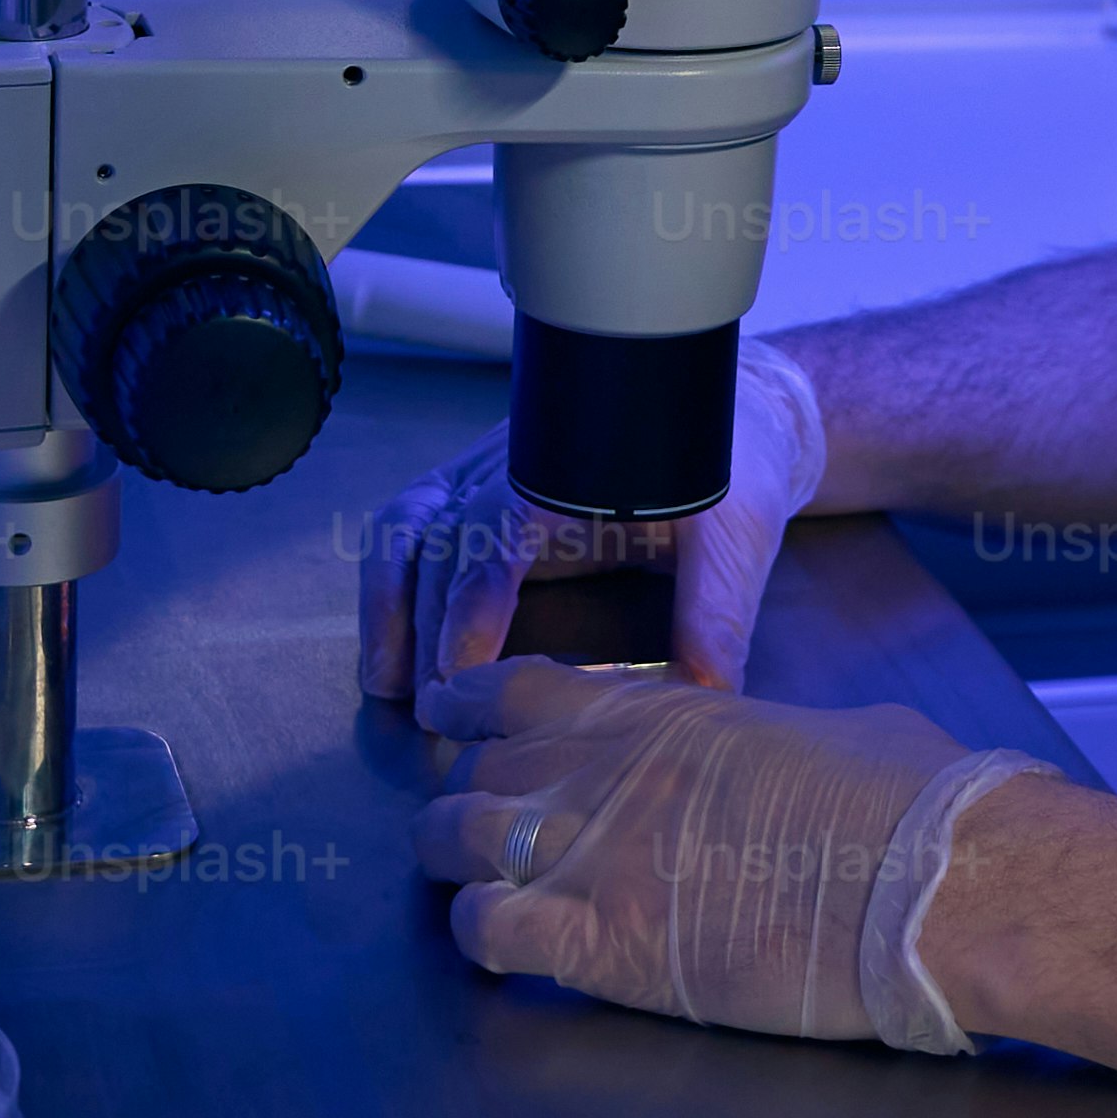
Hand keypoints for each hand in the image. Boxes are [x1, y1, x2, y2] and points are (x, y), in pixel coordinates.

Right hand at [356, 337, 832, 703]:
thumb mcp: (733, 539)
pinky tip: (393, 645)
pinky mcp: (478, 489)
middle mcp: (510, 462)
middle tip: (426, 708)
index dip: (471, 609)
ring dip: (386, 605)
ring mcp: (485, 471)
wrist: (733, 409)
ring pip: (404, 529)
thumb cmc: (730, 467)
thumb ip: (715, 617)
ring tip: (383, 684)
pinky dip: (391, 584)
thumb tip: (704, 699)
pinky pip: (410, 527)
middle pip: (437, 542)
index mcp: (568, 468)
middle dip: (420, 626)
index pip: (495, 538)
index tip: (457, 673)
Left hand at [412, 660, 1054, 1051]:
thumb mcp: (829, 732)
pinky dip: (479, 938)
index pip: (516, 690)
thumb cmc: (912, 803)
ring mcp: (587, 851)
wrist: (932, 879)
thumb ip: (767, 742)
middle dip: (464, 799)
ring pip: (451, 842)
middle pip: (472, 770)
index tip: (455, 726)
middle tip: (473, 830)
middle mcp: (601, 767)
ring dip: (454, 865)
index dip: (471, 712)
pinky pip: (483, 930)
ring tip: (473, 888)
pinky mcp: (595, 941)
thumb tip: (787, 759)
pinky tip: (508, 949)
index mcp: (656, 710)